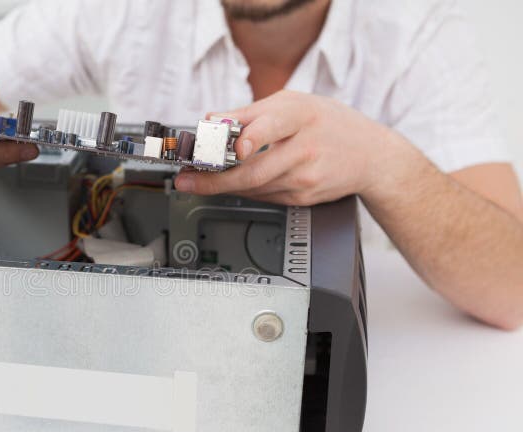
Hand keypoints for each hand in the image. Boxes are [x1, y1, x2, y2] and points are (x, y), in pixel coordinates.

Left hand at [174, 90, 414, 204]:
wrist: (373, 156)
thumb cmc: (329, 123)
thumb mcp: (293, 103)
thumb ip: (250, 112)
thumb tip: (211, 119)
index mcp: (302, 115)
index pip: (269, 127)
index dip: (246, 139)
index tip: (227, 148)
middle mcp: (305, 148)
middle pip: (253, 171)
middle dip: (213, 180)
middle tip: (187, 180)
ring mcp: (306, 177)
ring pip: (253, 187)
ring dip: (223, 186)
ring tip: (198, 180)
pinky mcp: (304, 198)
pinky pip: (264, 197)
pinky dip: (244, 190)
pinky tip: (234, 183)